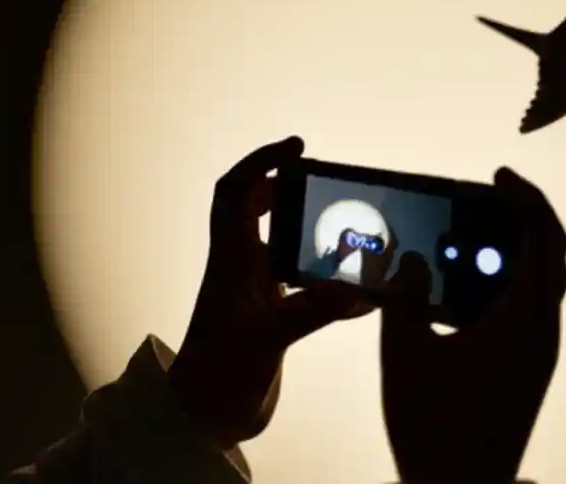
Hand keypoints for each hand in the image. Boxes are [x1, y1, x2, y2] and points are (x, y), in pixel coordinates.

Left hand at [169, 136, 372, 449]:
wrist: (204, 415)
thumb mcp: (268, 338)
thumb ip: (312, 309)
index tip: (296, 149)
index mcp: (229, 261)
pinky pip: (295, 276)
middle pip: (255, 207)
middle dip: (286, 186)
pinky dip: (319, 269)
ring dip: (303, 225)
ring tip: (343, 221)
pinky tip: (351, 281)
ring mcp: (252, 290)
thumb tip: (360, 288)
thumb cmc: (218, 374)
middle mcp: (239, 267)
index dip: (260, 162)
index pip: (236, 193)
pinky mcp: (268, 314)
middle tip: (325, 181)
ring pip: (276, 240)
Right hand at [380, 168, 565, 483]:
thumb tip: (410, 258)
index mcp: (523, 322)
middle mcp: (542, 333)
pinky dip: (508, 280)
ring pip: (542, 282)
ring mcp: (539, 352)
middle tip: (490, 193)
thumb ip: (404, 297)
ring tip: (473, 232)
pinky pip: (529, 306)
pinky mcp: (529, 367)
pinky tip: (468, 286)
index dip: (526, 198)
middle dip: (525, 216)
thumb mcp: (403, 354)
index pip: (542, 240)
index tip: (498, 175)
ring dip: (516, 249)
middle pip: (551, 255)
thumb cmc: (433, 428)